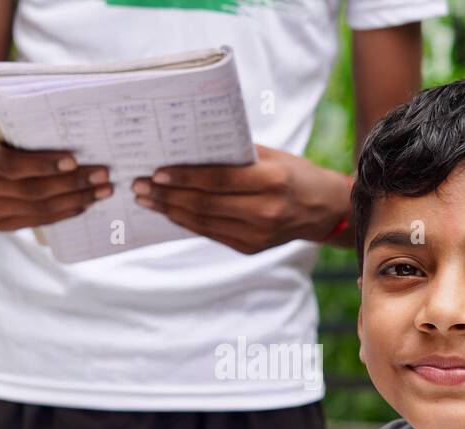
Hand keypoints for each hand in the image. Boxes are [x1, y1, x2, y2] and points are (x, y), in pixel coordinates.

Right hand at [0, 122, 112, 230]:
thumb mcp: (7, 123)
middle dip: (72, 183)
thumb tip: (79, 126)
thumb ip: (30, 126)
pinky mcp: (2, 224)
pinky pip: (40, 221)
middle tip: (102, 175)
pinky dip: (66, 212)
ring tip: (102, 190)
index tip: (74, 160)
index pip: (11, 164)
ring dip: (76, 200)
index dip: (44, 164)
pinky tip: (86, 203)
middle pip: (32, 190)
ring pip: (40, 209)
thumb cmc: (1, 135)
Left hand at [130, 144, 349, 253]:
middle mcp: (265, 211)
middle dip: (167, 196)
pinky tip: (170, 211)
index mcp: (271, 181)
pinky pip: (210, 234)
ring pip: (203, 223)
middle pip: (205, 204)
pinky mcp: (250, 248)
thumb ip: (236, 154)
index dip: (184, 177)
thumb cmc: (294, 174)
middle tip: (140, 186)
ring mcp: (257, 234)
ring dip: (170, 211)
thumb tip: (191, 145)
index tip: (157, 172)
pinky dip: (186, 222)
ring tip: (147, 200)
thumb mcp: (272, 155)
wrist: (324, 210)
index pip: (218, 180)